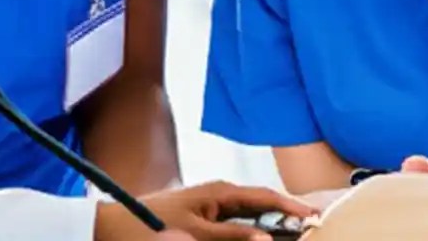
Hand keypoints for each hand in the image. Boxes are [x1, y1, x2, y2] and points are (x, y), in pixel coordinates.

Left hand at [99, 181, 316, 240]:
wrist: (110, 228)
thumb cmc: (148, 225)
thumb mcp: (194, 234)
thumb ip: (233, 237)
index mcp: (221, 192)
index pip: (266, 197)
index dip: (292, 208)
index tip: (316, 218)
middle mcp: (220, 197)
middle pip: (262, 209)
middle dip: (285, 220)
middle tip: (310, 230)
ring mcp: (211, 210)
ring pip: (249, 221)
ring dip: (266, 230)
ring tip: (290, 235)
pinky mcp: (203, 223)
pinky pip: (234, 229)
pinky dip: (246, 235)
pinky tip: (256, 239)